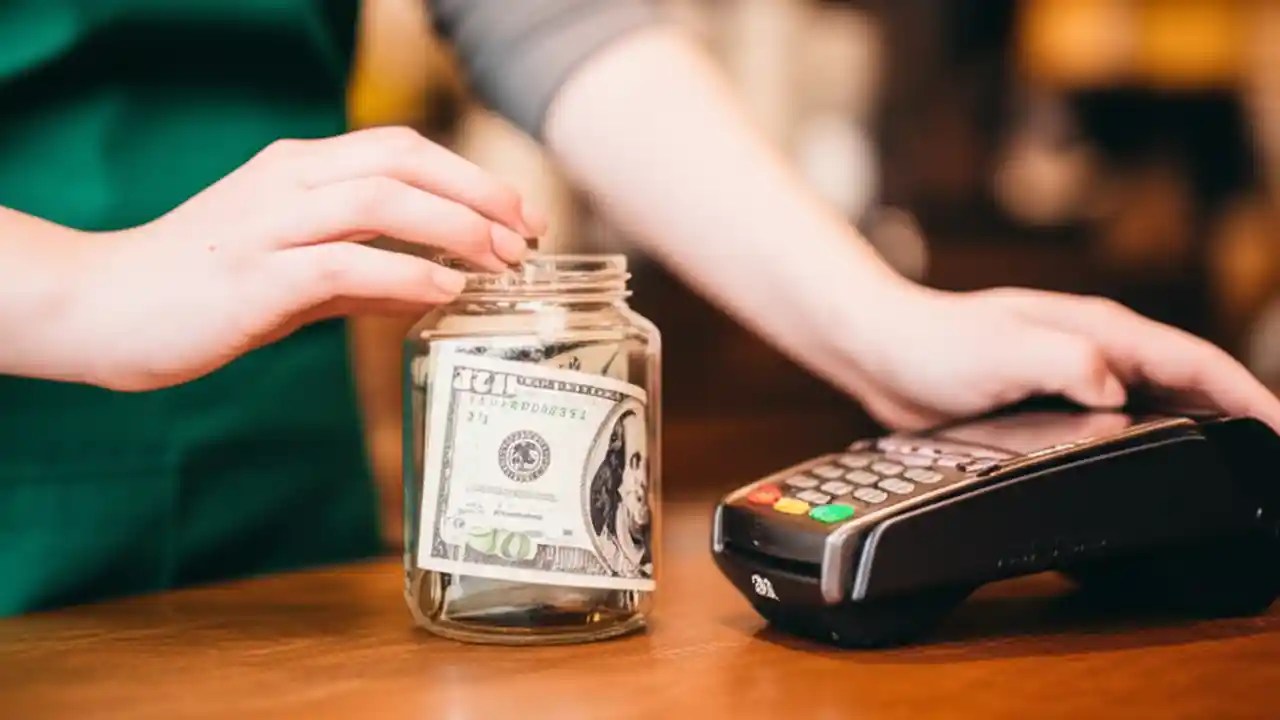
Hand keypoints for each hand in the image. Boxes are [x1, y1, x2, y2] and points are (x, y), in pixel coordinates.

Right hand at [52, 126, 546, 390]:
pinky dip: (404, 275)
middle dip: (478, 194)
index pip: (400, 148)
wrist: (104, 308)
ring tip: (500, 262)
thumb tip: (430, 286)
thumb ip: (358, 272)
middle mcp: (287, 182)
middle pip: (403, 161)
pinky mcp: (255, 278)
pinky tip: (444, 293)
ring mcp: (269, 225)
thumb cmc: (201, 289)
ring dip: (455, 227)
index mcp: (297, 168)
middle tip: (527, 235)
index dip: (469, 176)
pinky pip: (345, 264)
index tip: (517, 213)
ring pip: (381, 200)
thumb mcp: (291, 269)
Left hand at [834, 284, 1279, 432]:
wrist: (881, 349)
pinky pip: (1117, 416)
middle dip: (1239, 411)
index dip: (1249, 396)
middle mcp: (1095, 347)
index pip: (1196, 363)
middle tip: (1271, 455)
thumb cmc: (934, 342)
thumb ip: (1067, 361)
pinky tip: (1153, 458)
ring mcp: (1074, 370)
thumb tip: (1118, 389)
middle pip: (1190, 380)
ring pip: (1158, 398)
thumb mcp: (1004, 348)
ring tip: (1235, 461)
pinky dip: (1151, 432)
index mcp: (1099, 331)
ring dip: (1201, 423)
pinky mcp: (1050, 395)